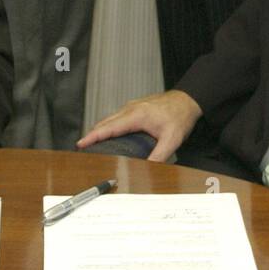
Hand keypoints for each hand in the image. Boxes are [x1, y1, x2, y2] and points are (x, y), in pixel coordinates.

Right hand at [77, 89, 201, 161]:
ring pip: (110, 118)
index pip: (109, 127)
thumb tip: (147, 169)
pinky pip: (116, 116)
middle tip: (82, 147)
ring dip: (100, 129)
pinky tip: (109, 133)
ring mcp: (132, 106)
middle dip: (92, 134)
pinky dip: (108, 125)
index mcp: (136, 116)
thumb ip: (159, 156)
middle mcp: (130, 109)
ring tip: (91, 142)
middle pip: (105, 122)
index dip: (93, 136)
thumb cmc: (180, 115)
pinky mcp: (135, 107)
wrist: (187, 100)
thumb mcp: (172, 140)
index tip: (81, 143)